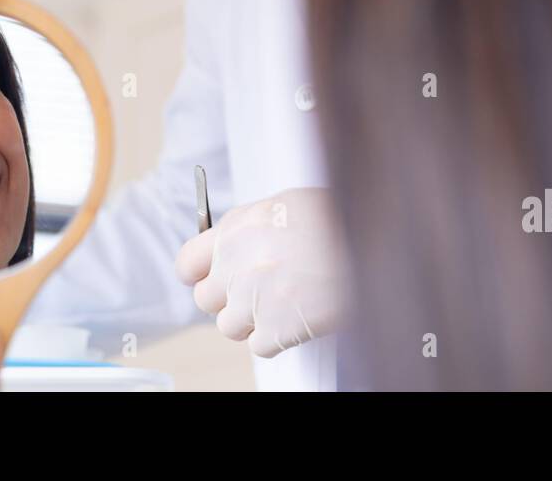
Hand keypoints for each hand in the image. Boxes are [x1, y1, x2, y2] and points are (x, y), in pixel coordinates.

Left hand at [175, 187, 347, 357]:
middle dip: (227, 300)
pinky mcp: (275, 330)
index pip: (187, 264)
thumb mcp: (281, 205)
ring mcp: (251, 301)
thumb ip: (250, 229)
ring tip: (283, 303)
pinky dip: (278, 338)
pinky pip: (259, 346)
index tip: (212, 277)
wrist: (364, 240)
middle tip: (256, 292)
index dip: (201, 273)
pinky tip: (298, 317)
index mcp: (231, 232)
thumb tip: (239, 244)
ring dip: (252, 321)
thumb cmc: (332, 216)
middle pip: (205, 300)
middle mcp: (233, 267)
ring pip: (229, 327)